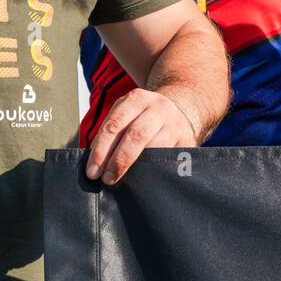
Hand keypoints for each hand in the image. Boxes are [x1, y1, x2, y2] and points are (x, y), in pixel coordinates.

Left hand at [84, 88, 198, 184]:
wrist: (179, 110)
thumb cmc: (144, 117)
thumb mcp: (126, 113)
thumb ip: (111, 132)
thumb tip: (94, 162)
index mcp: (137, 99)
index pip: (115, 125)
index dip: (101, 150)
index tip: (92, 171)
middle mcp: (158, 108)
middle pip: (136, 135)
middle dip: (118, 160)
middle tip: (106, 179)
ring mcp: (175, 124)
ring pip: (155, 148)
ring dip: (136, 167)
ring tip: (122, 181)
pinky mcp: (188, 141)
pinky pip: (169, 158)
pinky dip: (155, 170)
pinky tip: (144, 180)